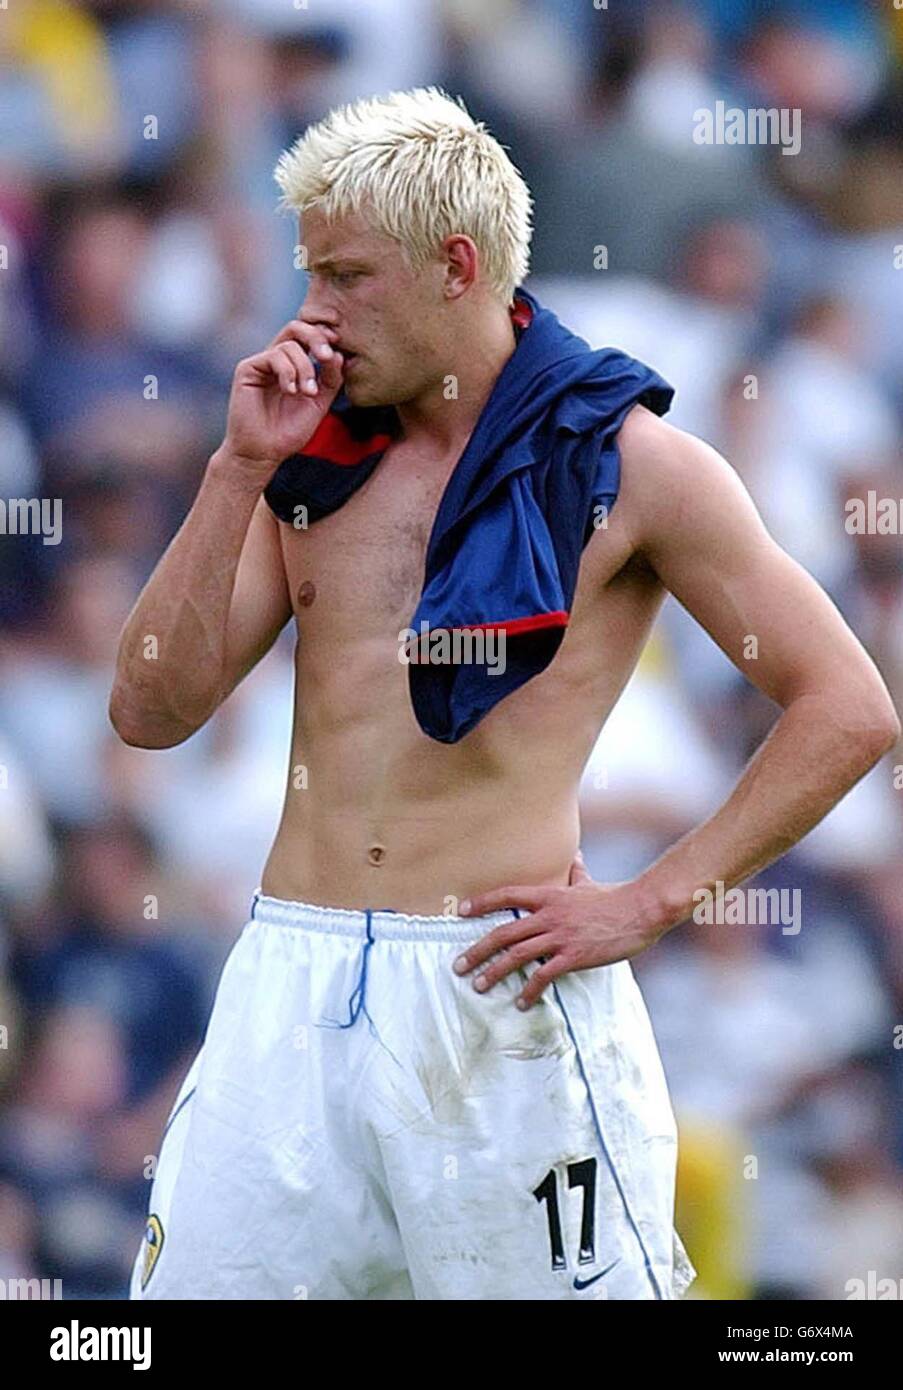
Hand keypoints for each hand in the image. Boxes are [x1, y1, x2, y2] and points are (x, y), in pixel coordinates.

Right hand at [221, 318, 344, 485]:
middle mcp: (276, 360)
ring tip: (306, 393)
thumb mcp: (319, 404)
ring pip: (289, 345)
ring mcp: (261, 363)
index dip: (324, 336)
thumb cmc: (289, 431)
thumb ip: (330, 380)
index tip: (337, 348)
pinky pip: (273, 356)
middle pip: (296, 328)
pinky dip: (288, 372)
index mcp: (293, 365)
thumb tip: (338, 354)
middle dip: (316, 338)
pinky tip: (290, 392)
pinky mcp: (247, 368)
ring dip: (304, 368)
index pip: (308, 337)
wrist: (264, 452)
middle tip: (327, 356)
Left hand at [452, 852, 665, 1008]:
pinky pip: (544, 975)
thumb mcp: (590, 883)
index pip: (507, 895)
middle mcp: (549, 915)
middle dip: (477, 950)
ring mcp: (560, 937)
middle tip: (458, 965)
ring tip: (479, 986)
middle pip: (503, 932)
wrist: (641, 910)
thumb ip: (577, 873)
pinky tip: (521, 1002)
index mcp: (549, 896)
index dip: (482, 903)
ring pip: (517, 955)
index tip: (462, 911)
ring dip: (494, 972)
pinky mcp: (574, 957)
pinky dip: (529, 990)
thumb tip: (576, 857)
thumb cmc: (615, 897)